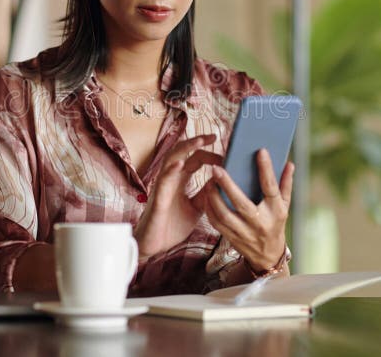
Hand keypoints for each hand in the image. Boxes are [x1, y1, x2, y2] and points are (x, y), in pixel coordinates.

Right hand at [134, 134, 220, 258]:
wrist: (155, 245)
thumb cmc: (172, 226)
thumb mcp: (197, 208)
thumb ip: (206, 194)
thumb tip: (220, 179)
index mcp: (180, 180)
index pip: (195, 159)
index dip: (209, 153)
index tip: (226, 152)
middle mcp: (171, 178)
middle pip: (183, 152)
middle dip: (197, 142)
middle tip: (214, 135)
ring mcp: (163, 186)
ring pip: (172, 159)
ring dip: (185, 149)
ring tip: (200, 141)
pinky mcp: (157, 197)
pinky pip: (163, 179)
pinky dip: (171, 169)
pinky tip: (182, 163)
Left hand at [204, 149, 293, 272]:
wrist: (267, 256)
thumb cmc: (276, 223)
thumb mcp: (284, 205)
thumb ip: (286, 184)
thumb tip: (289, 163)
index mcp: (275, 211)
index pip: (271, 187)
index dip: (266, 169)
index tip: (260, 151)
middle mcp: (260, 222)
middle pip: (241, 203)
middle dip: (227, 185)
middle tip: (216, 168)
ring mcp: (244, 232)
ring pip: (224, 215)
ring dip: (213, 197)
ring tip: (209, 181)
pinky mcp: (231, 237)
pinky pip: (216, 223)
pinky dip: (209, 208)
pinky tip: (206, 195)